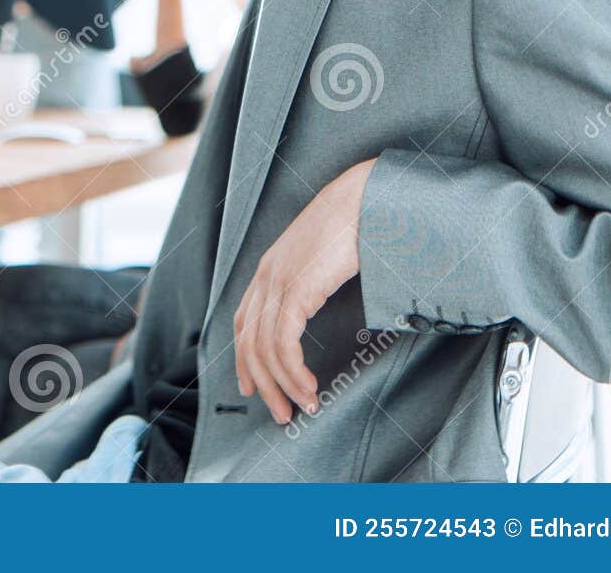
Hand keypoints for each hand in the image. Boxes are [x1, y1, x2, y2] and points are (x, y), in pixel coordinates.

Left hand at [233, 158, 376, 422]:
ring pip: (264, 348)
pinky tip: (309, 387)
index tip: (253, 387)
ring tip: (303, 406)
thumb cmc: (356, 225)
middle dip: (262, 383)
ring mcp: (278, 281)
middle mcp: (266, 275)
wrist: (366, 196)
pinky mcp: (296, 288)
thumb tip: (322, 307)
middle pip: (248, 342)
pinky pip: (283, 342)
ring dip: (282, 385)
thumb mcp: (325, 259)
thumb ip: (314, 282)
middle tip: (280, 413)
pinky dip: (293, 372)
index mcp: (270, 268)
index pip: (243, 322)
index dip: (245, 358)